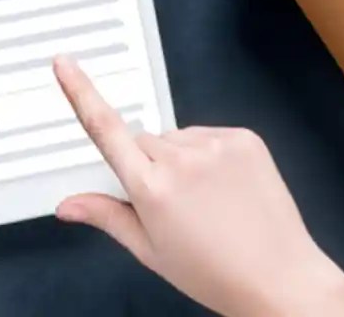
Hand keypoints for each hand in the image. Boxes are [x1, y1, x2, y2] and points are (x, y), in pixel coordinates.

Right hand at [52, 57, 343, 316]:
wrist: (280, 279)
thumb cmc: (215, 272)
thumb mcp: (150, 250)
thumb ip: (105, 216)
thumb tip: (68, 206)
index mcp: (152, 189)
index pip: (104, 128)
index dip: (80, 91)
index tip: (64, 64)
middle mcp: (182, 160)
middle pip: (142, 140)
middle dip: (146, 163)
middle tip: (171, 203)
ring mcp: (216, 146)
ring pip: (175, 138)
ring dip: (179, 159)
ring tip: (204, 200)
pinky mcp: (244, 138)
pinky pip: (208, 135)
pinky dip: (209, 154)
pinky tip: (223, 188)